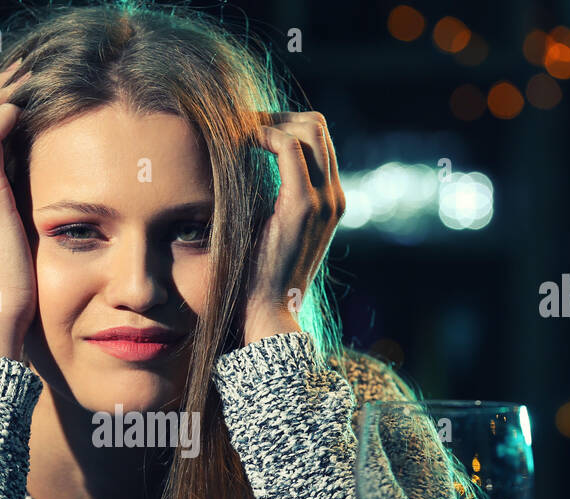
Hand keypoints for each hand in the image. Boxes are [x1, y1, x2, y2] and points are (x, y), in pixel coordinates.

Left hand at [244, 111, 345, 345]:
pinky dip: (263, 136)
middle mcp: (333, 197)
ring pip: (309, 129)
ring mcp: (324, 199)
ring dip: (269, 121)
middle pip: (317, 126)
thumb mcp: (267, 232)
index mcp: (328, 202)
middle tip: (238, 122)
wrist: (267, 312)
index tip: (245, 129)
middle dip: (276, 115)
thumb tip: (240, 174)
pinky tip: (237, 143)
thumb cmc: (258, 278)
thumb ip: (268, 202)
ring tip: (235, 129)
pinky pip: (288, 148)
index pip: (316, 141)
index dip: (281, 124)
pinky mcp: (304, 205)